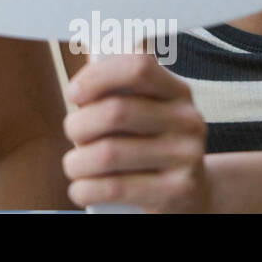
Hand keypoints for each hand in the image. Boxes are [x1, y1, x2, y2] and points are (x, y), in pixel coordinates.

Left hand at [61, 53, 211, 211]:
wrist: (188, 195)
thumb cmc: (147, 145)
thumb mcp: (142, 112)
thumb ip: (115, 89)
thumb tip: (81, 66)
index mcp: (177, 92)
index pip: (138, 66)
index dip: (97, 75)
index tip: (74, 93)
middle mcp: (187, 121)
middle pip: (115, 111)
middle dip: (78, 124)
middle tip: (72, 133)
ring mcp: (186, 158)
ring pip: (108, 153)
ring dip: (76, 162)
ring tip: (75, 165)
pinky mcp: (176, 193)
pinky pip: (113, 188)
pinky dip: (84, 188)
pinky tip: (81, 188)